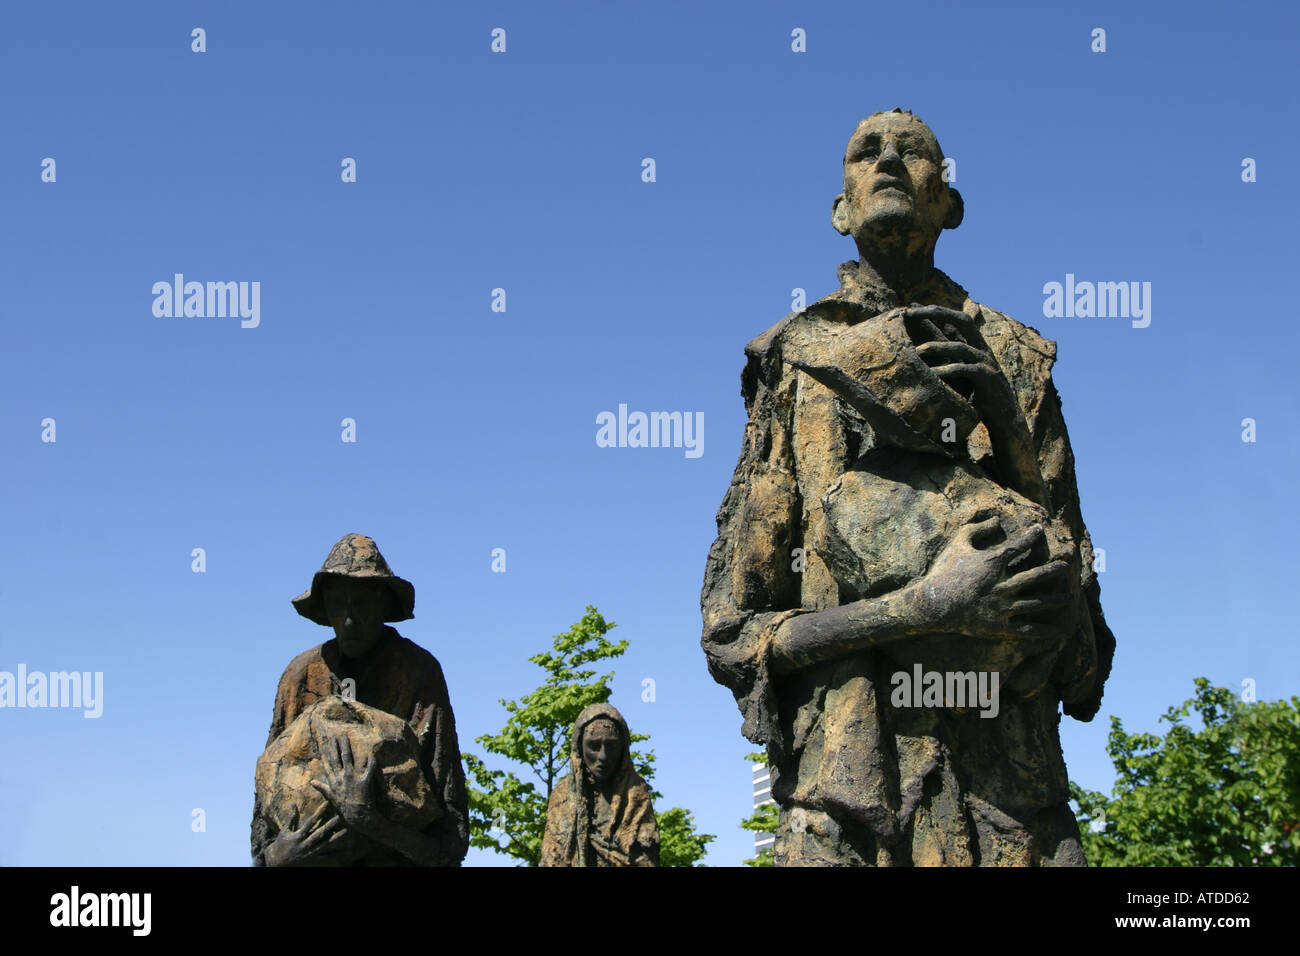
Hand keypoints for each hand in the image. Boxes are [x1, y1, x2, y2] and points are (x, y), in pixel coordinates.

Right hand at [264, 800, 348, 866]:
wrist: (277, 862)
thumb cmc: (280, 844)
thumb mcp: (284, 831)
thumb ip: (290, 818)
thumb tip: (293, 803)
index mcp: (297, 836)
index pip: (310, 822)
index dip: (319, 812)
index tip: (327, 804)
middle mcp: (304, 844)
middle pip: (319, 833)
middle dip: (330, 825)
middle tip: (339, 817)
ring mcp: (309, 853)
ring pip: (324, 844)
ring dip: (335, 838)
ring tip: (345, 831)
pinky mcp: (311, 859)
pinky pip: (324, 857)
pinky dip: (332, 853)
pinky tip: (341, 849)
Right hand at [311, 733, 380, 835]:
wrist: (358, 817)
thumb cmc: (344, 808)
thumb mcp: (331, 797)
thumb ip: (322, 788)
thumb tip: (311, 782)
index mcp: (334, 782)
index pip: (328, 765)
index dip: (326, 754)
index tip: (325, 743)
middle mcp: (341, 779)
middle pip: (337, 759)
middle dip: (335, 746)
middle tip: (336, 735)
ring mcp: (352, 779)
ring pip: (348, 759)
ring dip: (346, 747)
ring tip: (345, 737)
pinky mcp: (364, 782)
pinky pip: (368, 769)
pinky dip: (370, 761)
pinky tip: (370, 752)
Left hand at [904, 305, 1045, 504]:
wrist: (1006, 421)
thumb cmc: (979, 400)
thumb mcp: (962, 378)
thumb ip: (948, 364)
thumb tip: (920, 358)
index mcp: (976, 346)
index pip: (954, 321)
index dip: (934, 311)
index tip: (911, 306)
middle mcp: (982, 348)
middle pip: (961, 321)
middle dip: (936, 313)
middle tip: (911, 313)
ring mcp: (987, 362)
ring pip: (960, 346)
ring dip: (937, 346)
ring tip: (916, 351)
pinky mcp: (989, 378)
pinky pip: (966, 369)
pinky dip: (948, 370)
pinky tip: (932, 373)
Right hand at [918, 513, 1073, 641]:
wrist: (932, 604)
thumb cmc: (943, 571)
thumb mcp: (958, 543)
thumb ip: (977, 529)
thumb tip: (997, 519)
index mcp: (993, 563)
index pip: (1019, 546)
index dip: (1031, 536)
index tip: (1040, 530)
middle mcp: (1002, 584)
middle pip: (1035, 575)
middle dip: (1053, 569)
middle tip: (1066, 565)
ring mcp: (1002, 606)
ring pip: (1036, 602)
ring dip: (1055, 600)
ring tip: (1070, 597)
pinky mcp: (999, 625)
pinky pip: (1027, 629)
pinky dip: (1045, 631)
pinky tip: (1061, 631)